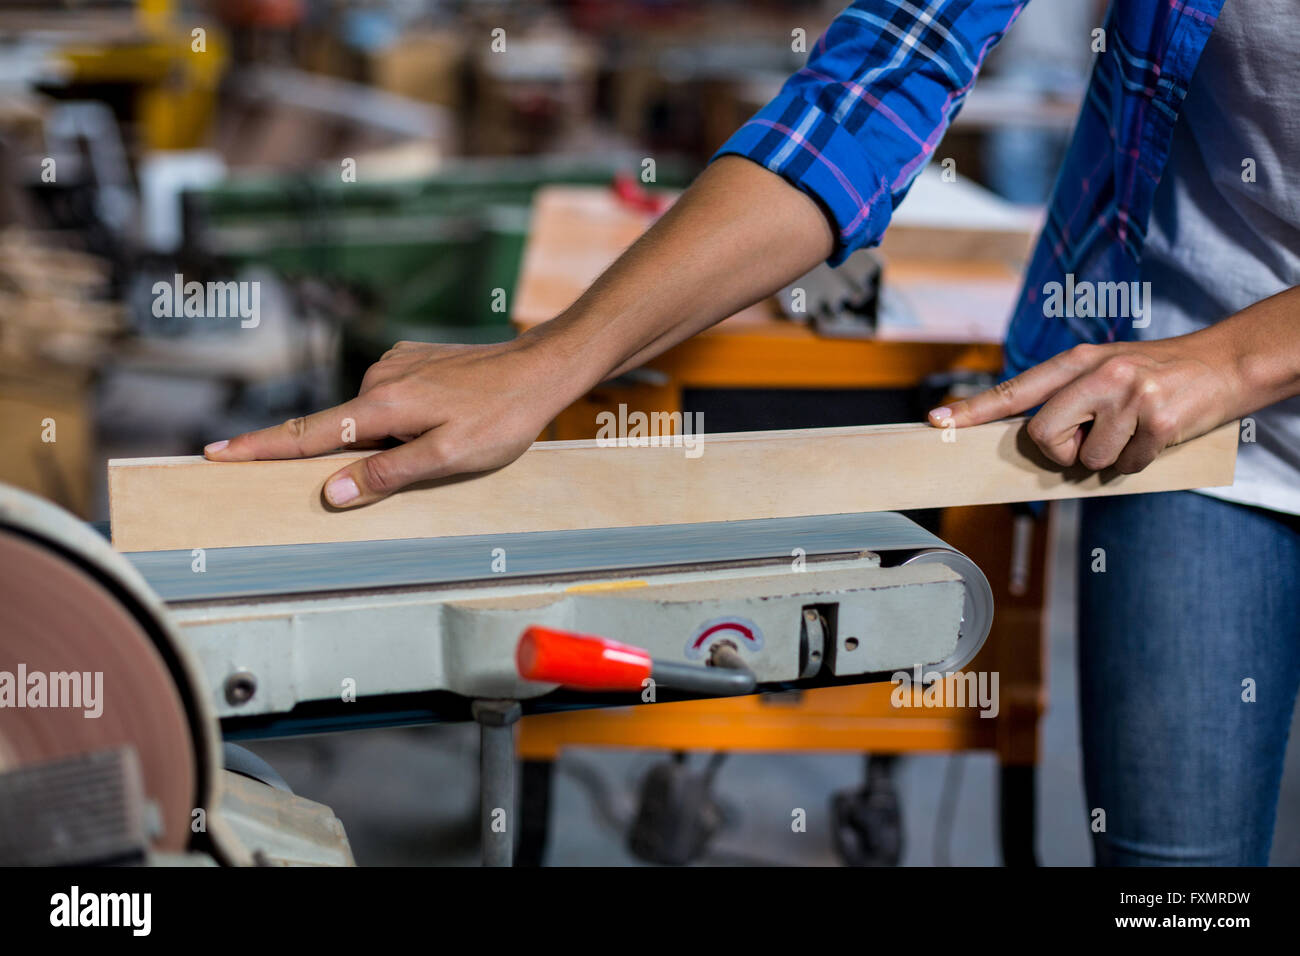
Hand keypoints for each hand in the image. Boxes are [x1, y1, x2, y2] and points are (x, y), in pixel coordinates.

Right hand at [204, 336, 584, 506]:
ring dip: (386, 440)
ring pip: (371, 417)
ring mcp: (397, 366)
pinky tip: (443, 427)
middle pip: (340, 429)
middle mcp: (380, 378)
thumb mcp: (448, 457)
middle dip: (341, 455)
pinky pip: (392, 401)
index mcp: (382, 405)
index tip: (215, 453)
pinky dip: (400, 422)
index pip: (307, 433)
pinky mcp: (414, 361)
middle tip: (378, 467)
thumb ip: (388, 474)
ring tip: (446, 445)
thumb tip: (331, 492)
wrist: (539, 367)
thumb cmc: (501, 417)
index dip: (260, 447)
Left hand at [927, 335, 1242, 473]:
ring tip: (1133, 431)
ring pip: (1087, 459)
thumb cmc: (1159, 374)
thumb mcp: (1109, 369)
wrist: (1227, 362)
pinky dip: (1139, 461)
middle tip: (1090, 440)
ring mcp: (1129, 396)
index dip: (974, 410)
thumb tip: (1035, 443)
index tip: (937, 422)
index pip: (1016, 389)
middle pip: (1042, 435)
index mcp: (1079, 360)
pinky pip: (1126, 466)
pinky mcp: (1158, 421)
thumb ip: (1070, 398)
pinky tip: (1157, 436)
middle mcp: (1099, 374)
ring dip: (1108, 458)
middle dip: (1061, 451)